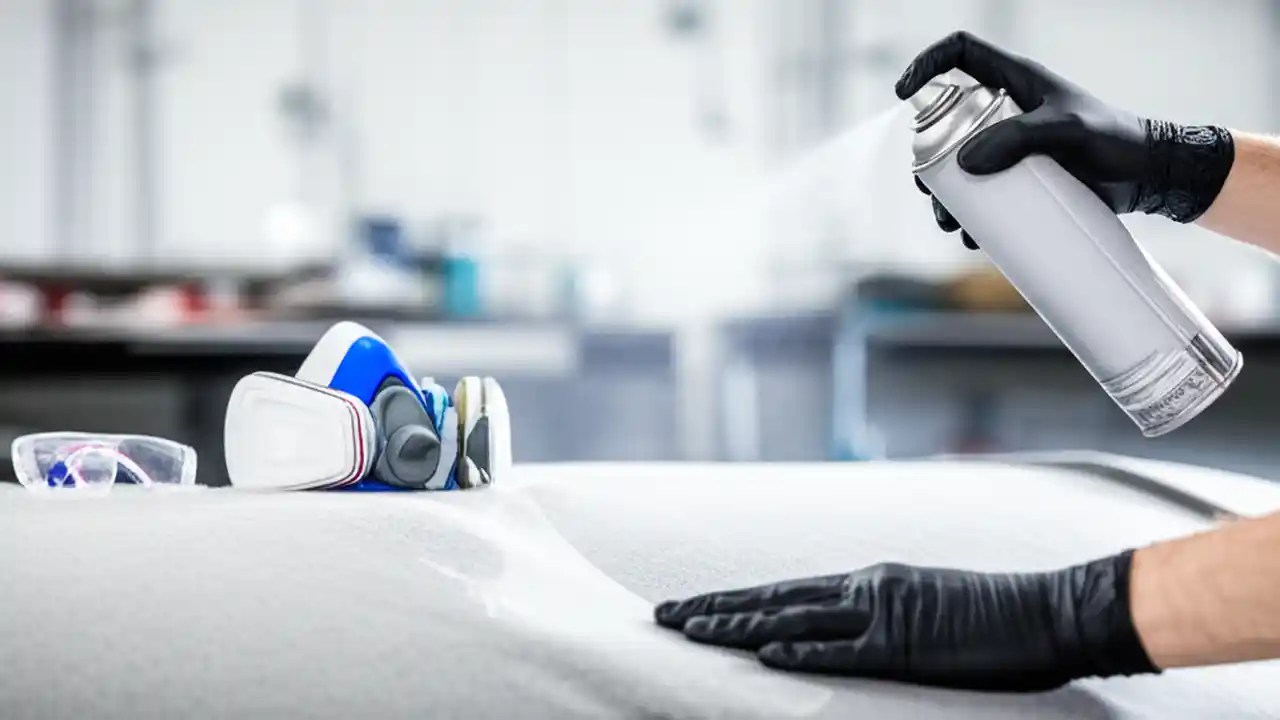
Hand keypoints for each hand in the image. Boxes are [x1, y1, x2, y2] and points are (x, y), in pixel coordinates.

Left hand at [654, 552, 1157, 691]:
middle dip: (714, 608)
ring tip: (689, 630)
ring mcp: (883, 613)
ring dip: (737, 625)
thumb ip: (878, 614)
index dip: (732, 600)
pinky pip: (844, 650)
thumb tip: (836, 628)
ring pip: (793, 618)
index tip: (690, 606)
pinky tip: (764, 654)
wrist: (1050, 610)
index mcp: (868, 581)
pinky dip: (802, 650)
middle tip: (662, 614)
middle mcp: (865, 588)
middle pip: (772, 598)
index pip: (783, 592)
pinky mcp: (907, 644)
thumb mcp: (923, 604)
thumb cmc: (991, 614)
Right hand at [896, 31, 1233, 248]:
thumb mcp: (1067, 132)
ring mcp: (1013, 145)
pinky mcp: (1022, 177)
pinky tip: (975, 238)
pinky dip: (974, 217)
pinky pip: (985, 195)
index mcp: (1016, 81)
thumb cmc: (1116, 141)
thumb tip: (965, 161)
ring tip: (950, 224)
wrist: (1150, 177)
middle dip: (927, 157)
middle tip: (926, 186)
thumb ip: (1018, 139)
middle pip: (947, 123)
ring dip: (946, 197)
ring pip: (960, 166)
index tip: (904, 94)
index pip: (960, 54)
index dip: (927, 64)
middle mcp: (1008, 110)